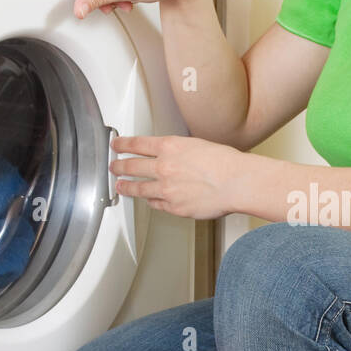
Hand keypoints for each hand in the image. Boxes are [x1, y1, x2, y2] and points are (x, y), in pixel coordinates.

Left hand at [109, 133, 240, 218]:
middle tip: (114, 167)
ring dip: (126, 187)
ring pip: (138, 188)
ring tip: (121, 186)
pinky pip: (155, 204)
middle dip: (119, 166)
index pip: (137, 144)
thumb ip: (178, 151)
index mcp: (170, 147)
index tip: (116, 145)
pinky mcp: (173, 207)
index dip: (123, 145)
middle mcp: (164, 167)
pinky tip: (148, 200)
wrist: (236, 182)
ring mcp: (166, 189)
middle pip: (131, 166)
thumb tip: (168, 156)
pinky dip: (150, 201)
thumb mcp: (197, 145)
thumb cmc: (225, 163)